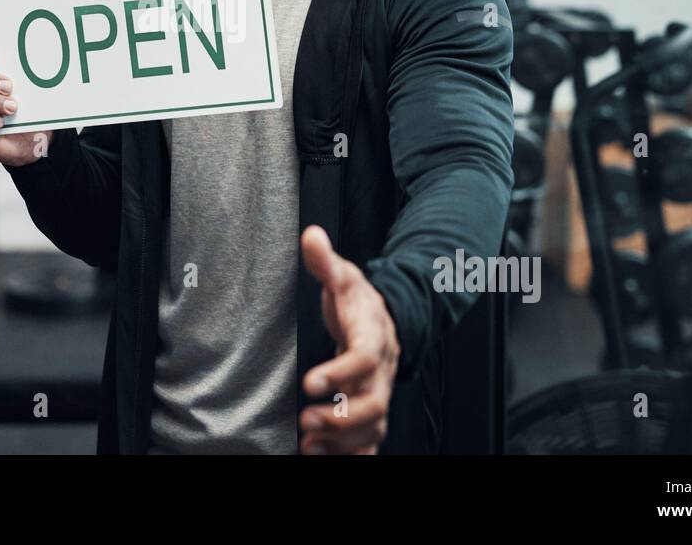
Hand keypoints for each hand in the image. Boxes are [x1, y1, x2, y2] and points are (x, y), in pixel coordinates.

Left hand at [298, 225, 399, 454]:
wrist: (385, 320)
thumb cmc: (357, 301)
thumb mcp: (343, 276)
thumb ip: (325, 261)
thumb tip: (311, 235)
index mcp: (374, 336)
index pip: (365, 358)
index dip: (340, 373)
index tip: (310, 382)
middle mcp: (381, 371)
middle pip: (375, 403)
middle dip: (342, 417)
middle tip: (307, 420)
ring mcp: (378, 393)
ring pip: (373, 427)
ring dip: (342, 441)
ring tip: (308, 443)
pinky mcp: (371, 412)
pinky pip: (370, 442)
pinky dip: (351, 455)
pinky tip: (321, 456)